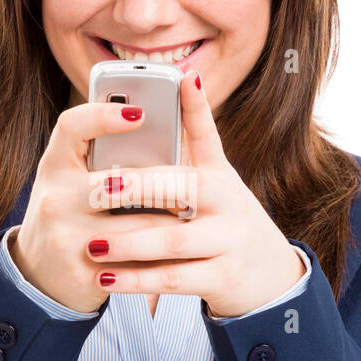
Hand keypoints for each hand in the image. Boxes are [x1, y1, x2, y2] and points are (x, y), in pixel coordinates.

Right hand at [10, 96, 200, 312]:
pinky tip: (178, 252)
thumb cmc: (67, 216)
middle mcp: (55, 200)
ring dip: (172, 223)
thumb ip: (99, 159)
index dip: (104, 115)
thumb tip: (160, 132)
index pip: (72, 127)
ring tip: (194, 217)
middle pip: (119, 182)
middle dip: (162, 186)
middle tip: (195, 184)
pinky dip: (161, 256)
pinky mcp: (84, 272)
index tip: (139, 113)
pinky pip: (137, 261)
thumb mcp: (70, 182)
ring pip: (138, 226)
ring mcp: (66, 238)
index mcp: (53, 167)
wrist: (37, 277)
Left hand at [83, 70, 305, 318]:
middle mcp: (229, 205)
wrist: (269, 278)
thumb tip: (185, 79)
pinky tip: (107, 281)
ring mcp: (228, 243)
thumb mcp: (218, 178)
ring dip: (129, 244)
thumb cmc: (227, 220)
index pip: (203, 136)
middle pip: (181, 190)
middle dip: (136, 189)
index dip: (191, 109)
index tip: (151, 100)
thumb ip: (196, 135)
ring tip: (91, 245)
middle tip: (95, 190)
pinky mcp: (222, 279)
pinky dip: (138, 281)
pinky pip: (173, 280)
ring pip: (172, 242)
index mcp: (220, 176)